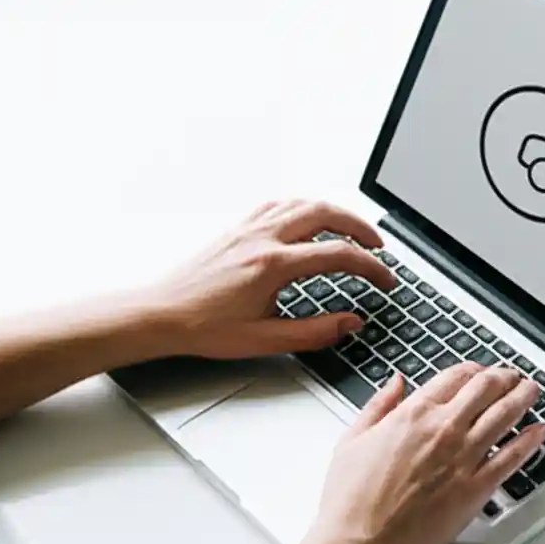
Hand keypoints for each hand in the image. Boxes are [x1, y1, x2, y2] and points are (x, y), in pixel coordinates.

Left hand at [152, 200, 395, 358]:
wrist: (159, 314)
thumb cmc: (203, 328)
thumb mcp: (264, 340)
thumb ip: (314, 333)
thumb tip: (350, 323)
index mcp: (272, 266)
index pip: (338, 255)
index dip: (371, 267)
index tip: (385, 279)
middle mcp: (262, 238)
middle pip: (326, 214)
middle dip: (361, 228)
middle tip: (378, 247)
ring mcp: (248, 228)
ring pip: (303, 203)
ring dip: (335, 213)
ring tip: (352, 231)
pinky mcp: (237, 228)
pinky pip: (279, 204)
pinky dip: (304, 208)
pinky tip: (309, 221)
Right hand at [254, 363, 544, 543]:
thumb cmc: (351, 501)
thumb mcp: (352, 440)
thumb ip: (378, 405)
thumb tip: (395, 382)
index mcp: (413, 414)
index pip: (455, 377)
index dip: (474, 370)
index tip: (480, 372)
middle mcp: (443, 429)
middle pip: (486, 388)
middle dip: (504, 377)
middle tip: (512, 377)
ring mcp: (463, 457)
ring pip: (505, 414)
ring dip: (523, 397)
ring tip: (531, 390)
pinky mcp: (476, 488)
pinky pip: (512, 457)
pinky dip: (530, 441)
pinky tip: (539, 432)